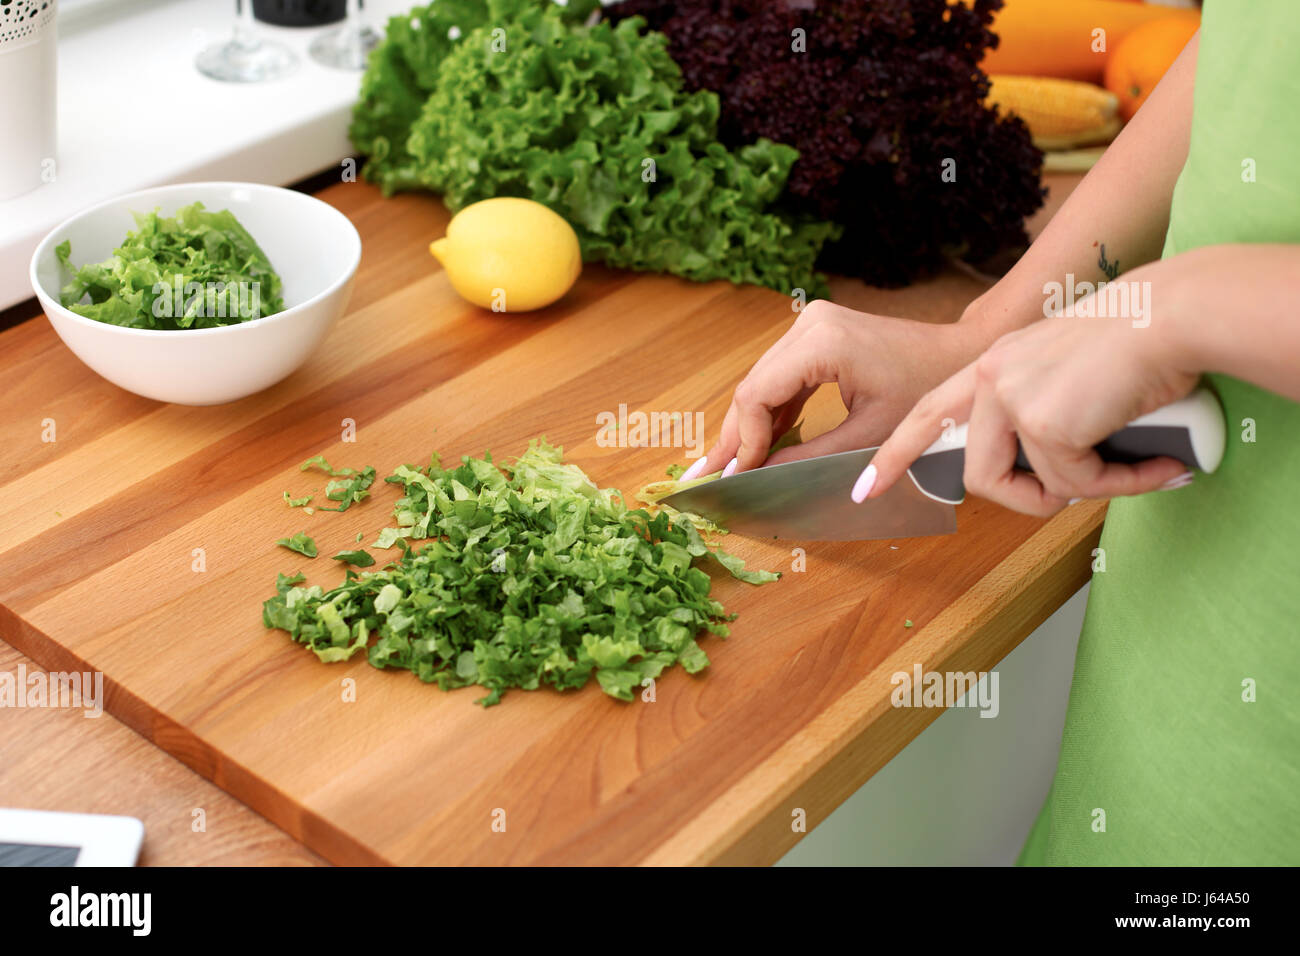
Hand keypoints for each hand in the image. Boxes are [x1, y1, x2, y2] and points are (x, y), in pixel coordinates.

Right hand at [684, 300, 983, 478]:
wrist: (961, 355)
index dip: (741, 440)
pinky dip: (771, 410)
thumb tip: (760, 478)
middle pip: (753, 386)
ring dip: (748, 425)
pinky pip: (781, 375)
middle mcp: (809, 323)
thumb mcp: (869, 434)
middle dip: (735, 435)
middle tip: (709, 476)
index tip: (736, 478)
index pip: (757, 394)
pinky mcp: (818, 333)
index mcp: (822, 343)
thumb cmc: (928, 391)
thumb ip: (809, 457)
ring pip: (762, 381)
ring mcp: (811, 324)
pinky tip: (758, 444)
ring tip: (728, 465)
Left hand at [863, 314, 1197, 515]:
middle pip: (978, 473)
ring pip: (1029, 487)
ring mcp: (1012, 399)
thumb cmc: (1142, 342)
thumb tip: (1054, 477)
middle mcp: (993, 377)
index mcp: (996, 363)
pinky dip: (1122, 482)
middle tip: (1070, 496)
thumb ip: (1045, 416)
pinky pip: (1076, 485)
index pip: (930, 412)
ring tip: (1134, 466)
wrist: (1174, 316)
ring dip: (1085, 489)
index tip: (868, 487)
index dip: (898, 454)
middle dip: (1027, 498)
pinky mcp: (1044, 423)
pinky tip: (1158, 462)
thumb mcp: (1072, 375)